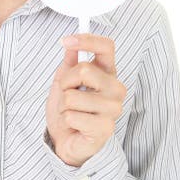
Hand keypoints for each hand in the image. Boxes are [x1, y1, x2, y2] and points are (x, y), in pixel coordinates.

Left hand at [45, 34, 126, 166]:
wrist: (66, 139)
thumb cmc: (69, 109)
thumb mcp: (64, 81)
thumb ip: (70, 63)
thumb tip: (71, 45)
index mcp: (107, 73)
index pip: (106, 47)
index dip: (87, 40)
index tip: (66, 40)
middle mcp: (115, 89)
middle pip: (84, 70)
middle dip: (65, 82)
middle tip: (67, 93)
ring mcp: (113, 109)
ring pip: (72, 96)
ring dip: (63, 105)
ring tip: (71, 112)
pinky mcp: (105, 128)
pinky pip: (72, 116)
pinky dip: (66, 120)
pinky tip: (75, 125)